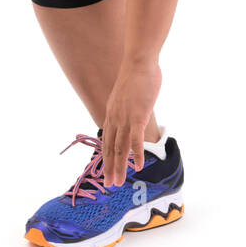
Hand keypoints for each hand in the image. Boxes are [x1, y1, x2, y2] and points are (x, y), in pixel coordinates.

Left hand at [102, 59, 162, 186]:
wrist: (139, 62)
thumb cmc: (137, 74)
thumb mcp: (128, 94)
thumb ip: (128, 105)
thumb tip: (133, 110)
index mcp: (112, 113)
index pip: (107, 139)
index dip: (106, 157)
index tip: (107, 170)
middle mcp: (115, 118)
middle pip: (110, 148)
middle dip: (110, 168)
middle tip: (110, 184)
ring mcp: (126, 118)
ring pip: (120, 148)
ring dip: (120, 167)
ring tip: (120, 182)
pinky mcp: (137, 116)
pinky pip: (136, 140)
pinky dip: (137, 154)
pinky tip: (138, 167)